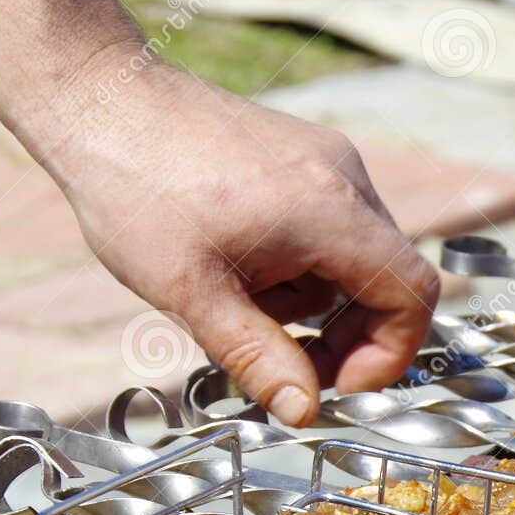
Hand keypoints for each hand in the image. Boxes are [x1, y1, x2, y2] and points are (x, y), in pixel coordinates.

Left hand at [33, 60, 438, 426]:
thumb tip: (304, 411)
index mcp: (330, 210)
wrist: (100, 102)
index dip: (390, 353)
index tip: (339, 384)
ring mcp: (328, 161)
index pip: (413, 293)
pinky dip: (300, 265)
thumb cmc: (135, 189)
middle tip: (289, 364)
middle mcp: (344, 177)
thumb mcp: (192, 293)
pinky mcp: (306, 156)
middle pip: (387, 279)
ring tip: (239, 299)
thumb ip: (258, 358)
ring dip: (311, 301)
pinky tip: (240, 265)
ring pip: (354, 260)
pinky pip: (330, 229)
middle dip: (346, 335)